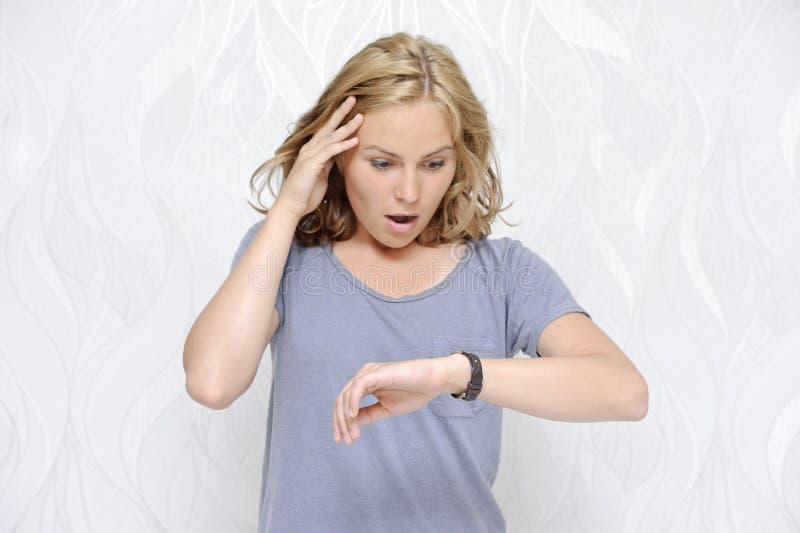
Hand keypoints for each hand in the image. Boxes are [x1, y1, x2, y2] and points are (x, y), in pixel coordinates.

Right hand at [275, 95, 361, 218]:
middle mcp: (309, 149)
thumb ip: (327, 162)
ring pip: (331, 137)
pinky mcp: (311, 164)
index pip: (326, 130)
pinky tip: (355, 140)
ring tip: (360, 117)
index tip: (350, 107)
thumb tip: (337, 154)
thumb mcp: (321, 174)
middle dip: (341, 112)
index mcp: (311, 151)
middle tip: (352, 98)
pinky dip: (343, 145)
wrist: (291, 206)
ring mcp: (309, 155)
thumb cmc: (305, 193)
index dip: (338, 118)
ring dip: (346, 126)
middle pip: (327, 126)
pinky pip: (330, 152)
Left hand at [332, 357, 449, 444]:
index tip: (343, 440)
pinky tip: (353, 415)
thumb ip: (368, 414)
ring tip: (352, 434)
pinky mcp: (378, 372)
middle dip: (340, 422)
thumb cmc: (414, 392)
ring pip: (346, 394)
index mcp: (366, 385)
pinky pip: (358, 386)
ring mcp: (370, 373)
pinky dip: (353, 401)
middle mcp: (364, 377)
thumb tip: (351, 425)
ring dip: (345, 417)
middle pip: (341, 400)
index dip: (340, 422)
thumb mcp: (386, 409)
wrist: (434, 381)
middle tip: (345, 440)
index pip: (345, 403)